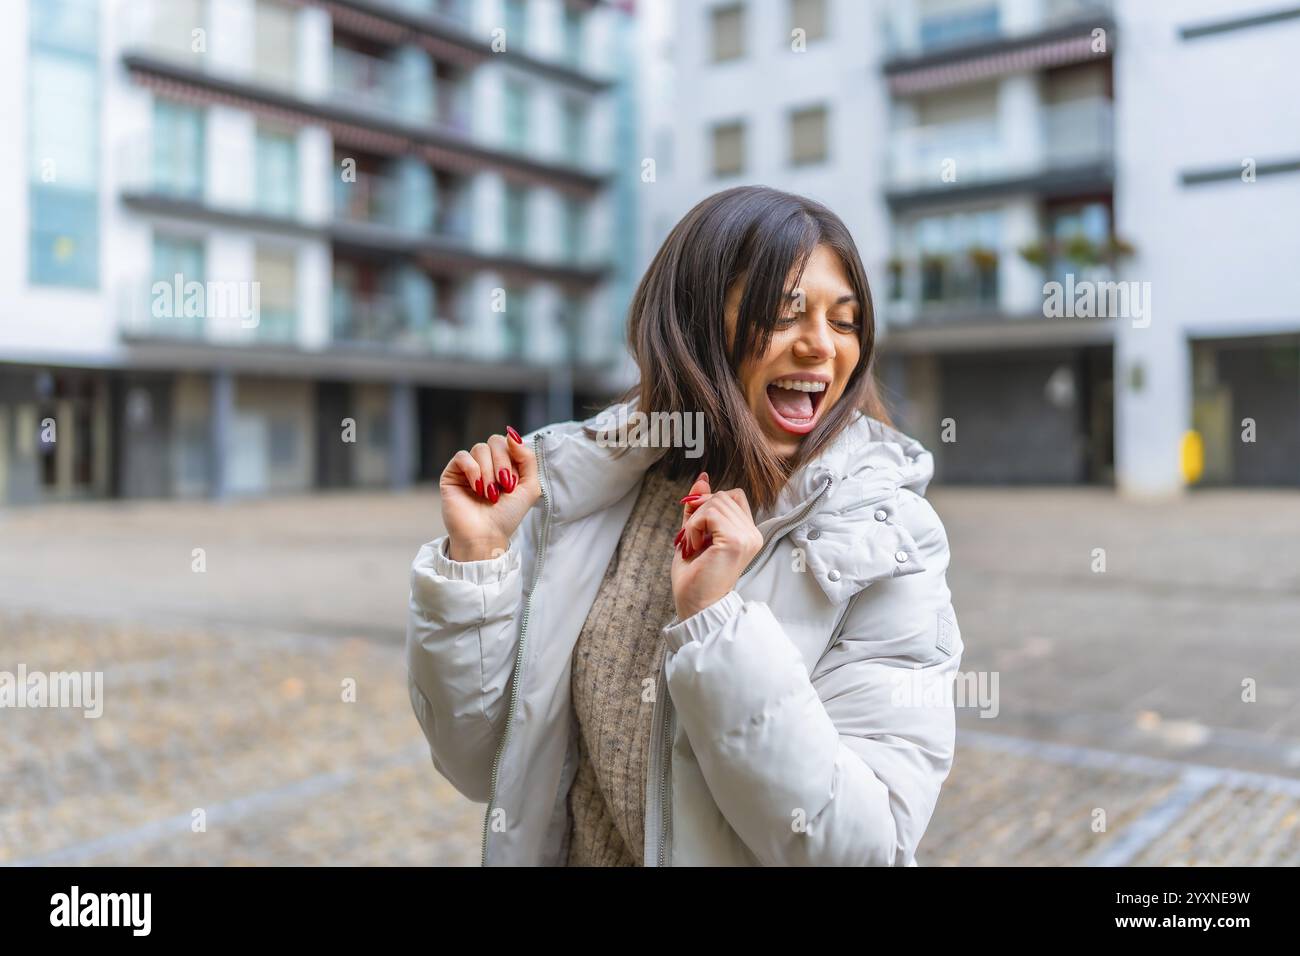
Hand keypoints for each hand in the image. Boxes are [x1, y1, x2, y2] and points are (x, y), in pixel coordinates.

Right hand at [440, 426, 540, 561]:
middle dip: (502, 464)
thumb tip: (511, 435)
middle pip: (495, 441)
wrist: (485, 535)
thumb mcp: (530, 486)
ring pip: (480, 448)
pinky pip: (462, 456)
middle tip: (503, 487)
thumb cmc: (507, 516)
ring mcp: (469, 468)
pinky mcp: (452, 473)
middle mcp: (487, 464)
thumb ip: (528, 458)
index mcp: (505, 464)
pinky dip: (472, 470)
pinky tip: (476, 487)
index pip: (510, 443)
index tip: (513, 483)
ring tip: (489, 494)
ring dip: (488, 472)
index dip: (514, 459)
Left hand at [670, 473, 763, 620]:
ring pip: (715, 501)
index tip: (697, 526)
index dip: (710, 503)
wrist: (695, 605)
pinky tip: (695, 547)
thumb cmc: (695, 576)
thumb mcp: (694, 532)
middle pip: (722, 495)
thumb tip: (702, 478)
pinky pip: (709, 513)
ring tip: (695, 546)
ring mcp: (747, 537)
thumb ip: (699, 507)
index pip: (733, 495)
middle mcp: (753, 533)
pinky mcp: (736, 541)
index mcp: (748, 532)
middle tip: (693, 541)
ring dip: (695, 522)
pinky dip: (694, 527)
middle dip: (699, 513)